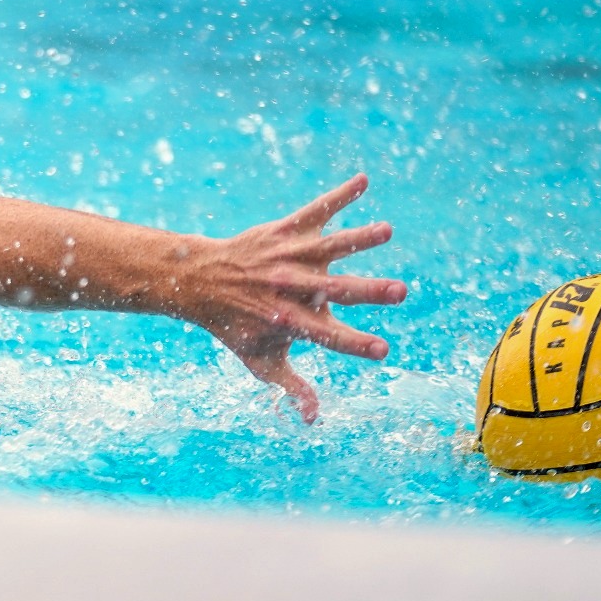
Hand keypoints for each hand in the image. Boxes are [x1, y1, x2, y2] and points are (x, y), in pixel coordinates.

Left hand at [173, 175, 404, 422]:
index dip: (355, 345)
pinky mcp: (285, 229)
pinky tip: (362, 180)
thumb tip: (314, 421)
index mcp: (291, 320)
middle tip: (400, 291)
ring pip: (329, 245)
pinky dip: (339, 195)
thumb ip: (291, 388)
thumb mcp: (260, 361)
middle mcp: (292, 286)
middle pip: (336, 290)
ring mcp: (290, 255)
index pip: (328, 337)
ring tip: (386, 230)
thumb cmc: (236, 326)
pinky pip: (315, 209)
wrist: (200, 281)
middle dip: (367, 291)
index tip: (384, 351)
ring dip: (358, 238)